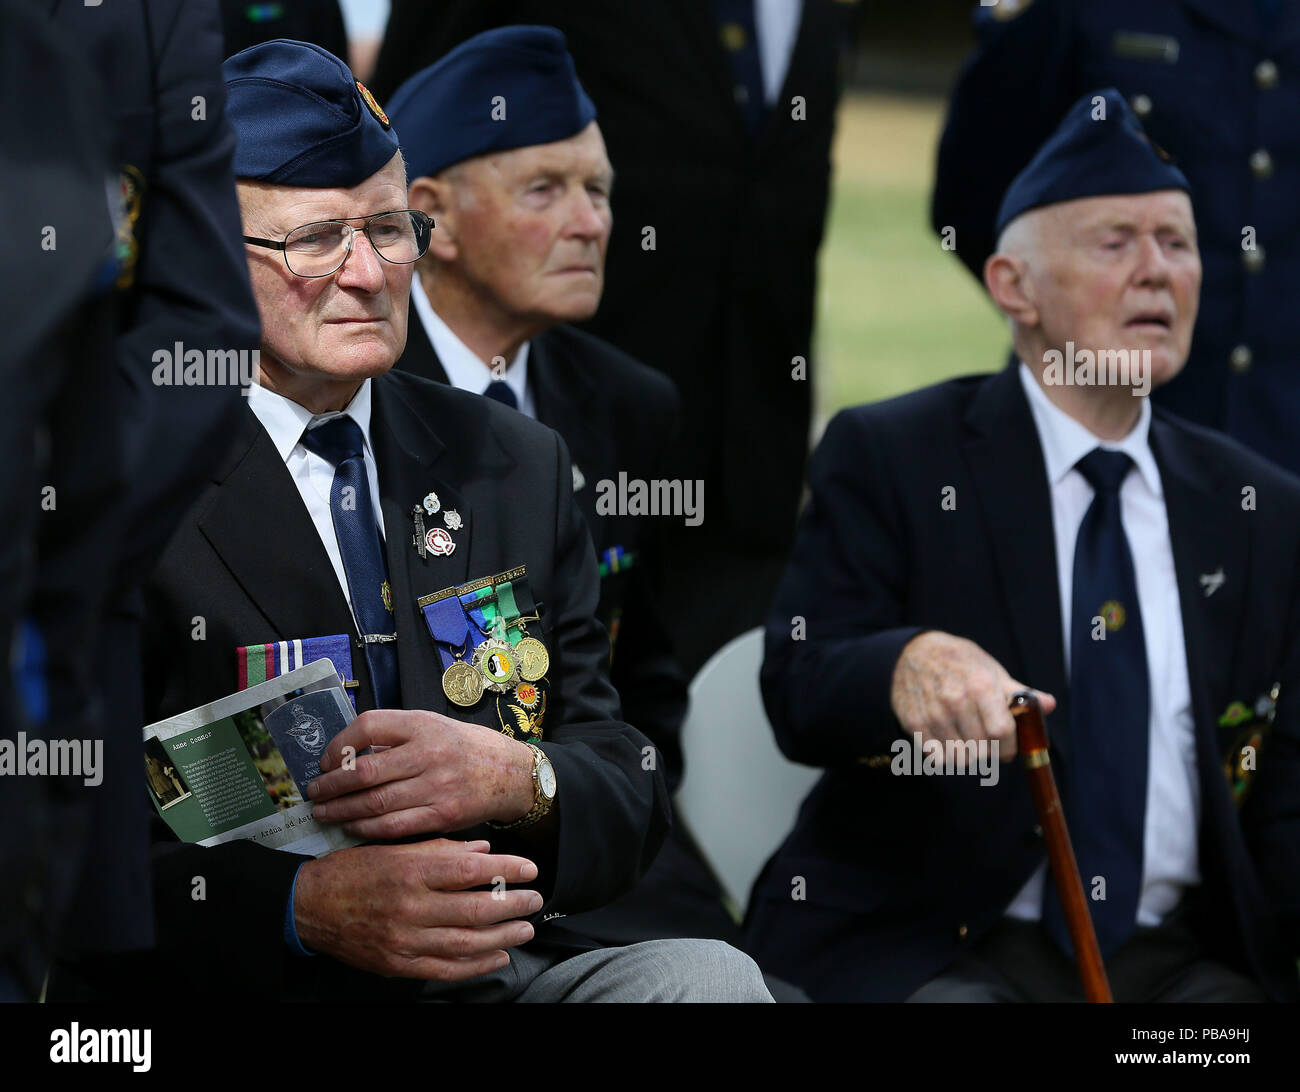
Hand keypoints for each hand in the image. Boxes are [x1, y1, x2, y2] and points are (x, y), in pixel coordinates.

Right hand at [294, 838, 540, 979]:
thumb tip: (484, 849)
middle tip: (536, 900)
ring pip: (466, 943)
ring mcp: (404, 940)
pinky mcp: (397, 965)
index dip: (506, 870)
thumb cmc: (355, 870)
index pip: (470, 871)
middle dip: (513, 905)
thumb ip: (442, 848)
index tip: (531, 868)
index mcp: (410, 870)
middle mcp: (410, 906)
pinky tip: (498, 956)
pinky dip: (476, 965)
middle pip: (475, 909)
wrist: (309, 905)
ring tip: (526, 929)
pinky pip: (445, 969)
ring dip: (503, 937)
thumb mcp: (396, 847)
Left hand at [307, 709, 535, 837]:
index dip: (339, 745)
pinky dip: (366, 828)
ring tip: (324, 812)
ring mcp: (437, 787)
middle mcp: (429, 753)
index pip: (368, 726)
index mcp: (423, 724)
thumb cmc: (465, 748)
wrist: (510, 774)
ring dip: (341, 810)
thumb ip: (395, 738)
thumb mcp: (433, 727)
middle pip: (365, 771)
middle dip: (331, 785)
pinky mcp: (443, 816)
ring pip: (375, 803)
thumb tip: (347, 755)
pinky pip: (394, 826)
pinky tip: (352, 826)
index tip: (327, 760)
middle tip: (314, 792)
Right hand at [889, 631, 1056, 760]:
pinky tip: (948, 740)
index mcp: (981, 686)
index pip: (1002, 732)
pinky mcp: (914, 723)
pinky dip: (946, 756)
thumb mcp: (992, 671)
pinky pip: (937, 758)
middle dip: (989, 752)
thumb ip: (1019, 693)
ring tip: (967, 740)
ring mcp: (933, 713)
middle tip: (986, 742)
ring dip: (968, 756)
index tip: (1008, 747)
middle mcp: (955, 701)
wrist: (914, 652)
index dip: (1009, 747)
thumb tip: (1049, 705)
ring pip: (960, 759)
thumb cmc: (961, 663)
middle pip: (982, 751)